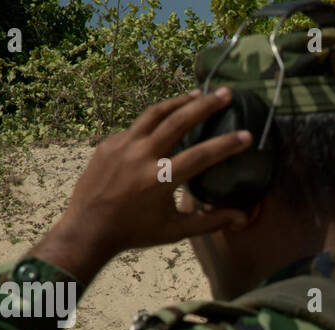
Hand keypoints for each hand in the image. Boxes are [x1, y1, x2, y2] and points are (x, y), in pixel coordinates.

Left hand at [30, 88, 251, 284]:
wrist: (88, 228)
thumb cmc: (135, 232)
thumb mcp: (175, 231)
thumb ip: (211, 222)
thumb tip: (243, 218)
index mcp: (160, 180)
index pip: (202, 156)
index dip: (227, 145)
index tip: (247, 135)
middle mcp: (141, 156)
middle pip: (178, 121)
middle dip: (205, 105)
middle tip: (225, 93)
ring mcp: (122, 146)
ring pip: (155, 114)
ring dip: (178, 101)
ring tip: (197, 94)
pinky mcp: (109, 143)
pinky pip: (136, 128)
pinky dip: (154, 122)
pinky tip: (165, 122)